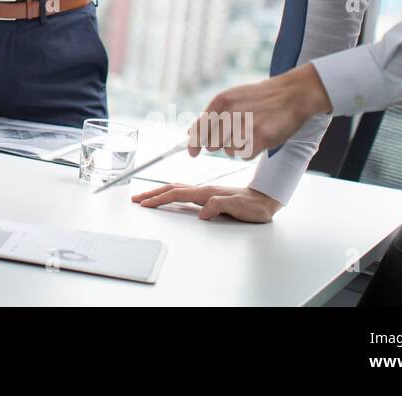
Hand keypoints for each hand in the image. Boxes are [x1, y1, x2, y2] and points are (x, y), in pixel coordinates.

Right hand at [131, 183, 282, 222]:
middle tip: (136, 198)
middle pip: (171, 188)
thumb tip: (201, 213)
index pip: (177, 194)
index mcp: (206, 193)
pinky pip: (184, 192)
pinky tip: (168, 195)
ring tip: (146, 196)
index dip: (159, 198)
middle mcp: (203, 190)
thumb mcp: (239, 208)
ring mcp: (205, 192)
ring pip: (176, 189)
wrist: (265, 200)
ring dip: (159, 192)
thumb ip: (219, 206)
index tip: (145, 203)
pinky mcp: (208, 196)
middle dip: (152, 193)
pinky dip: (170, 193)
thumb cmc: (254, 206)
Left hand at [186, 64, 331, 158]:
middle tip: (237, 133)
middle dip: (220, 144)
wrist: (292, 93)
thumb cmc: (260, 98)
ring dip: (237, 147)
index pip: (200, 128)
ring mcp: (245, 126)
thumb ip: (211, 115)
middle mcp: (231, 113)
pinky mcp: (260, 138)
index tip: (192, 154)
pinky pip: (244, 155)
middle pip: (213, 144)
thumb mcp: (232, 98)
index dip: (194, 144)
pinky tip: (259, 138)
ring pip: (229, 151)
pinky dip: (250, 152)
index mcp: (221, 101)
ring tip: (251, 133)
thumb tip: (190, 134)